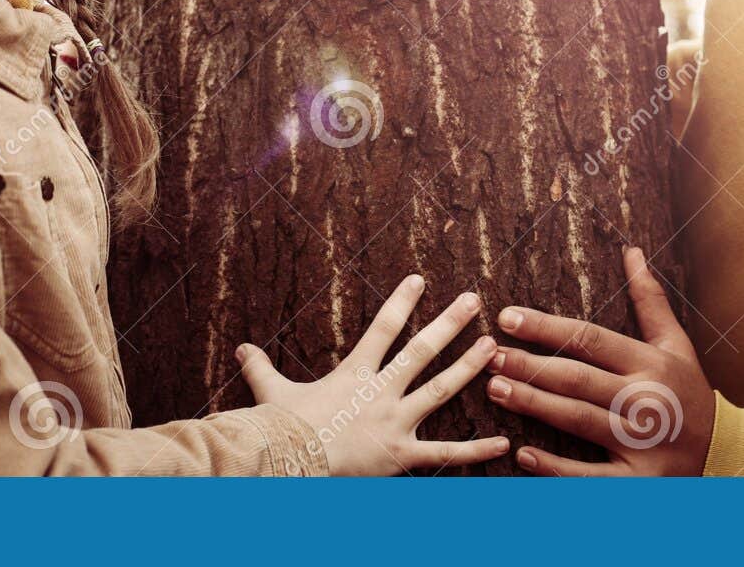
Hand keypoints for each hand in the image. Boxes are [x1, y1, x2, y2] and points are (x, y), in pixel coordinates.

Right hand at [236, 274, 509, 474]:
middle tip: (473, 300)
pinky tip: (503, 442)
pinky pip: (445, 454)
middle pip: (421, 351)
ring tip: (492, 348)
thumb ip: (261, 368)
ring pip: (440, 390)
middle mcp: (381, 392)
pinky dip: (476, 450)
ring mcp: (395, 422)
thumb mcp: (271, 392)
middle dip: (449, 323)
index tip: (420, 279)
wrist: (287, 464)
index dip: (402, 301)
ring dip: (468, 368)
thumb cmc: (280, 429)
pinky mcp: (401, 454)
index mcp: (355, 374)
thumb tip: (240, 348)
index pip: (383, 328)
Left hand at [485, 245, 713, 474]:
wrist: (725, 454)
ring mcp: (641, 443)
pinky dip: (554, 467)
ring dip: (533, 404)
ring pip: (578, 420)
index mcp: (651, 363)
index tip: (508, 317)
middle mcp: (646, 400)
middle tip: (490, 357)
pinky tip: (523, 454)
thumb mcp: (677, 345)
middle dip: (530, 366)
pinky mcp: (637, 482)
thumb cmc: (689, 393)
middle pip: (577, 379)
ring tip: (496, 389)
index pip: (591, 339)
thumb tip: (631, 250)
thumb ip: (650, 300)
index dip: (546, 327)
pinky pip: (589, 476)